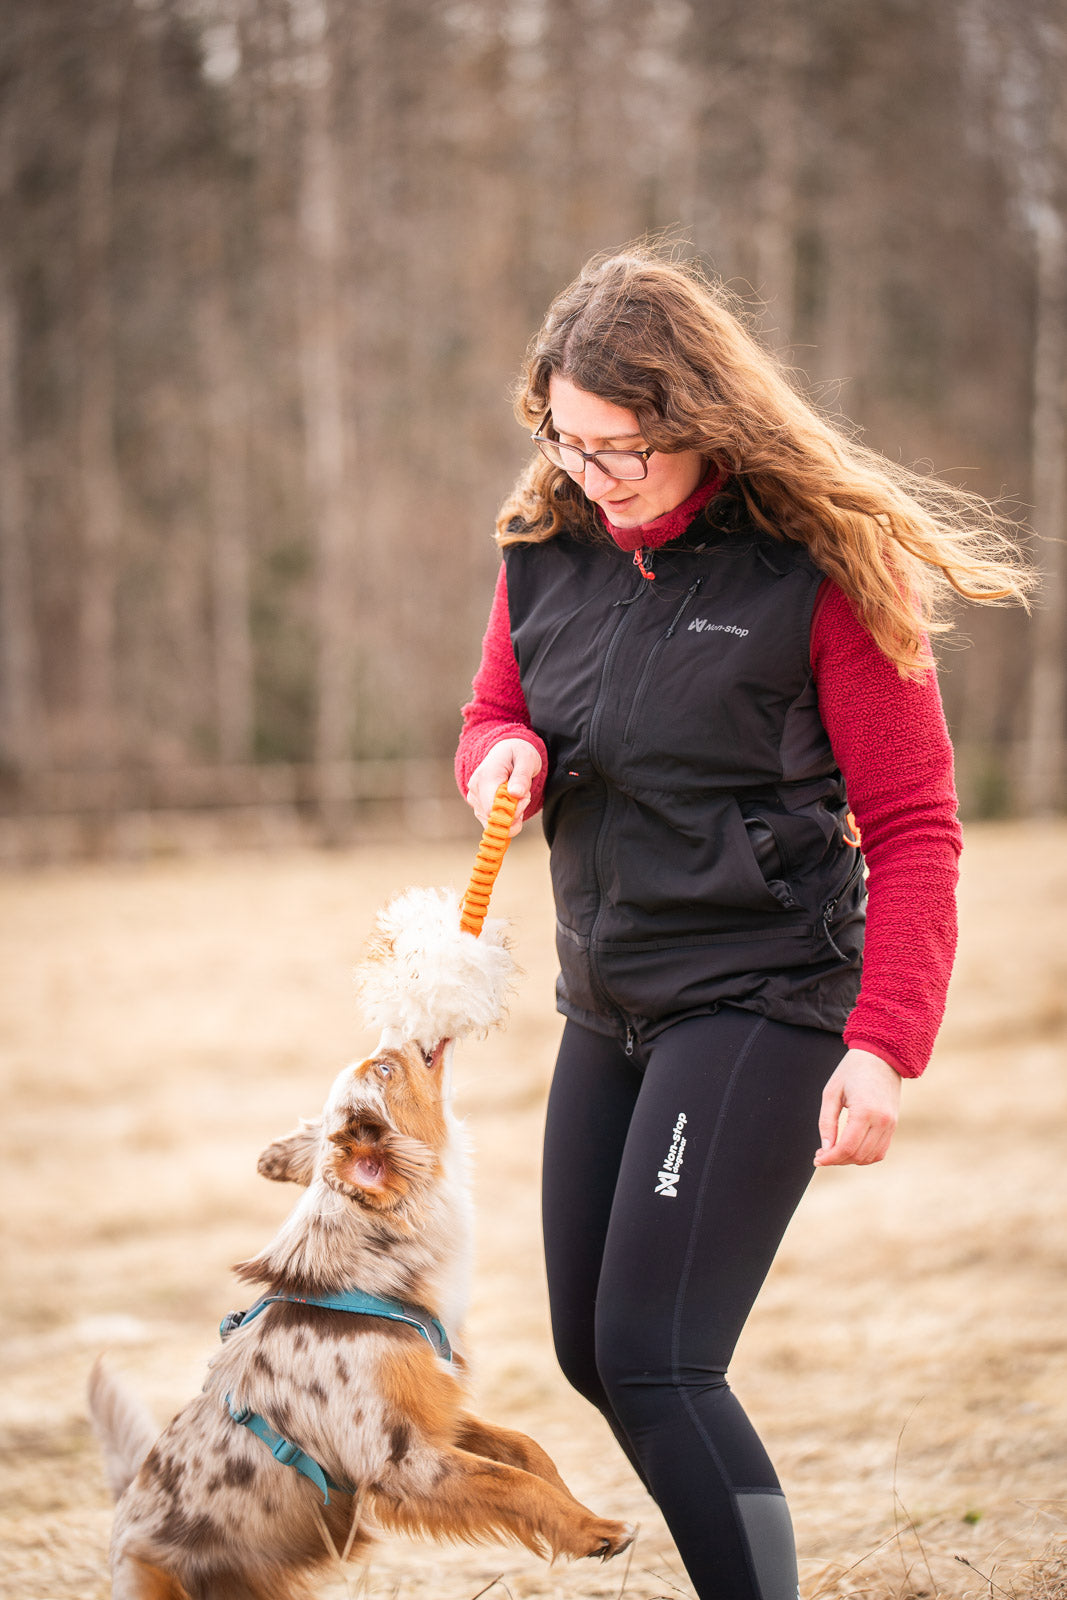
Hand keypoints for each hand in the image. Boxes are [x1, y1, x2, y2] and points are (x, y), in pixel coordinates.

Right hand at [465, 739, 542, 835]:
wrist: (507, 752)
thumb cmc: (518, 754)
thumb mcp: (527, 759)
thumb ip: (522, 777)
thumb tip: (515, 793)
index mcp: (486, 775)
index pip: (492, 808)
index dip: (513, 812)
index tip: (525, 798)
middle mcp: (475, 788)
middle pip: (494, 817)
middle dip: (515, 812)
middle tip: (524, 794)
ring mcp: (474, 798)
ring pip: (494, 822)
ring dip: (512, 814)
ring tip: (517, 794)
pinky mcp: (477, 806)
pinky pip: (493, 822)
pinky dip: (506, 816)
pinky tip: (511, 801)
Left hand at [814, 1048, 901, 1166]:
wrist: (881, 1056)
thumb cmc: (851, 1071)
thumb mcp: (831, 1093)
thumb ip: (827, 1123)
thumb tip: (825, 1149)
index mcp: (865, 1111)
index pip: (847, 1147)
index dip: (830, 1158)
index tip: (817, 1159)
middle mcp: (882, 1121)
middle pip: (858, 1155)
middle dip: (837, 1160)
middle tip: (822, 1154)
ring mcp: (891, 1124)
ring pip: (870, 1157)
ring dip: (851, 1160)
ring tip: (834, 1151)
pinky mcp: (894, 1125)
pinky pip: (880, 1151)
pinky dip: (865, 1155)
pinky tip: (850, 1148)